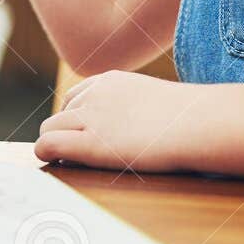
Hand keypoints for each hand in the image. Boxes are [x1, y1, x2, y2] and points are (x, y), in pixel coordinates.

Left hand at [35, 70, 189, 172]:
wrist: (198, 123)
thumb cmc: (191, 119)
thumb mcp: (156, 101)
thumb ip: (136, 108)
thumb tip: (139, 127)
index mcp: (111, 81)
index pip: (76, 96)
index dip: (76, 118)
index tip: (85, 135)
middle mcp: (95, 94)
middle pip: (61, 113)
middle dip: (65, 133)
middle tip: (75, 154)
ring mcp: (91, 117)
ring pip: (49, 128)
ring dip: (54, 144)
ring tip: (67, 162)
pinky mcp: (90, 143)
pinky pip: (49, 144)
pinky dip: (45, 153)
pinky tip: (54, 162)